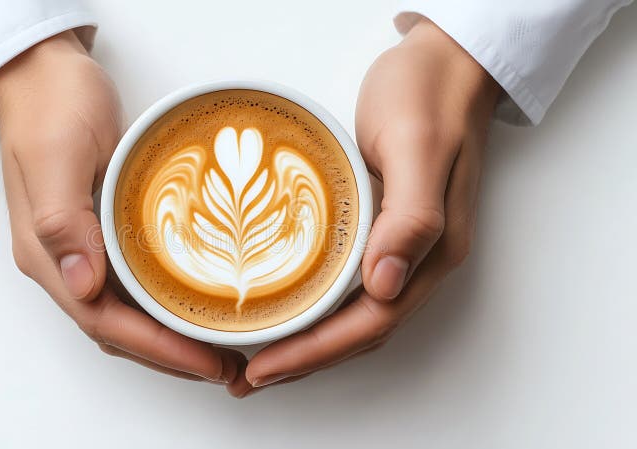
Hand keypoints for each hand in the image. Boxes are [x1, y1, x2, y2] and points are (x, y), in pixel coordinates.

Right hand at [0, 31, 242, 384]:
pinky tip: (197, 304)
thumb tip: (82, 284)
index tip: (207, 363)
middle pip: (120, 330)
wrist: (44, 73)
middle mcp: (63, 262)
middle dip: (171, 356)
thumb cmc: (51, 105)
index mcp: (47, 253)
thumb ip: (62, 220)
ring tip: (220, 349)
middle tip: (228, 368)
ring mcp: (82, 249)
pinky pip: (135, 284)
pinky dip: (166, 304)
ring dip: (171, 337)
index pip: (105, 323)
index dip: (158, 349)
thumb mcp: (56, 154)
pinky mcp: (102, 231)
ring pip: (128, 313)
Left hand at [233, 19, 500, 396]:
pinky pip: (347, 284)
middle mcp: (419, 259)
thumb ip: (411, 217)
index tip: (263, 370)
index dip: (315, 354)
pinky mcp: (382, 226)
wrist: (446, 61)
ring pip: (353, 314)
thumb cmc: (429, 94)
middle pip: (359, 331)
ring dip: (309, 343)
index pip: (370, 323)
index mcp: (433, 251)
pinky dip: (316, 307)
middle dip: (304, 361)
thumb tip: (385, 286)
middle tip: (247, 379)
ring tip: (260, 360)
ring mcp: (402, 245)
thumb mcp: (418, 146)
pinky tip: (287, 307)